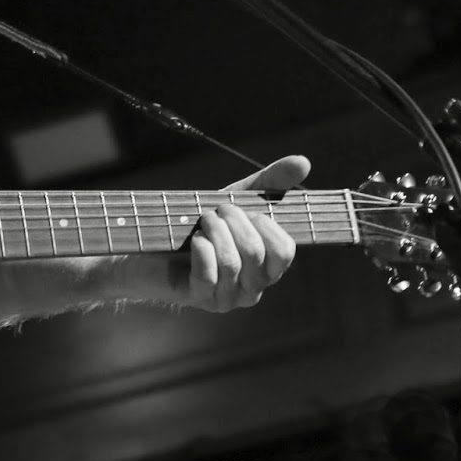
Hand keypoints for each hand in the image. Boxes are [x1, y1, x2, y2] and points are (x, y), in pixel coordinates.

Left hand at [180, 154, 310, 312]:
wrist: (156, 241)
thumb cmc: (204, 224)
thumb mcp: (239, 198)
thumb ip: (272, 181)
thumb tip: (303, 162)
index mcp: (267, 267)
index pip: (285, 251)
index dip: (267, 225)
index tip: (248, 211)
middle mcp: (252, 288)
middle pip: (255, 252)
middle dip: (234, 220)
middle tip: (218, 210)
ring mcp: (227, 297)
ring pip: (231, 261)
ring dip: (214, 230)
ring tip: (204, 219)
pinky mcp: (200, 298)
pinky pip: (208, 273)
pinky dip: (201, 248)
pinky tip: (195, 239)